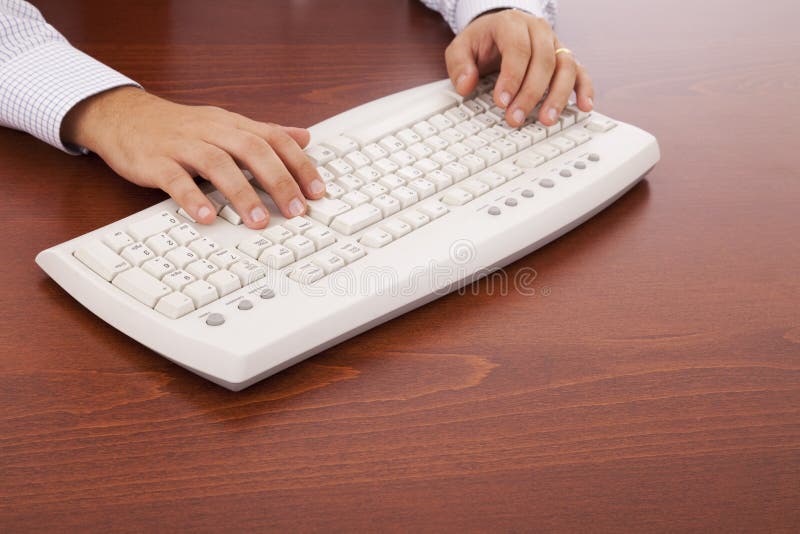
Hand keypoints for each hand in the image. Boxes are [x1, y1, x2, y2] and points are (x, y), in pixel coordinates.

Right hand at [61, 87, 323, 228]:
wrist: (124, 116)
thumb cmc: (182, 127)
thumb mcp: (227, 124)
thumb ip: (265, 132)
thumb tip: (305, 136)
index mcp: (232, 124)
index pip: (274, 139)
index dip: (299, 164)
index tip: (317, 192)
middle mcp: (212, 131)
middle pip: (251, 150)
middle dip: (278, 181)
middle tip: (295, 211)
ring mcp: (183, 146)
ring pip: (217, 164)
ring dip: (241, 194)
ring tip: (258, 222)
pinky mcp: (155, 161)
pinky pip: (175, 179)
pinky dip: (192, 198)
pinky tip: (206, 217)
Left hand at [444, 9, 593, 126]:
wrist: (499, 31)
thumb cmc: (482, 41)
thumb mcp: (461, 48)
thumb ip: (459, 65)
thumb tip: (466, 85)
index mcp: (511, 23)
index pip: (517, 49)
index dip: (511, 77)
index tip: (501, 101)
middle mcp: (538, 30)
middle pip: (543, 60)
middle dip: (530, 93)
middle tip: (516, 117)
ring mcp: (554, 44)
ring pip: (565, 67)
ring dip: (558, 96)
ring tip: (547, 119)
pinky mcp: (565, 58)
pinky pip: (580, 72)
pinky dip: (584, 89)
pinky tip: (583, 106)